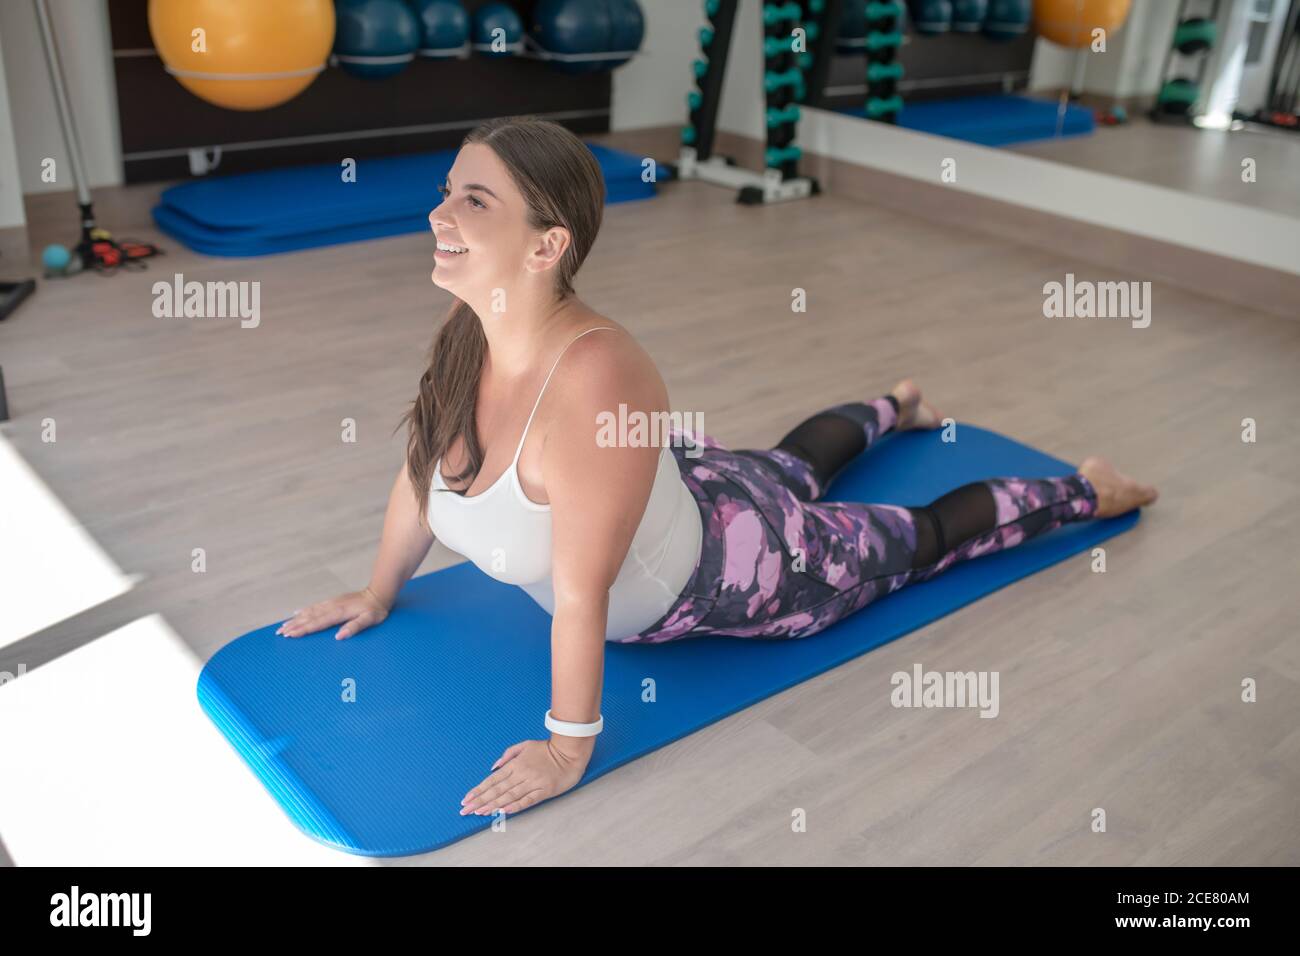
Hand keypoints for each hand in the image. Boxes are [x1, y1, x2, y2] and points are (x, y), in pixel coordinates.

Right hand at [276, 586, 390, 640]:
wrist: (378, 593)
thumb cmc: (375, 610)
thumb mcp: (369, 620)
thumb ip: (354, 627)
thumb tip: (339, 636)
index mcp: (339, 613)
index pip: (317, 623)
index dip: (303, 629)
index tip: (290, 635)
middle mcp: (332, 607)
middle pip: (309, 617)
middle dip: (294, 625)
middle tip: (280, 633)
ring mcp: (331, 603)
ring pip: (309, 612)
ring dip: (296, 619)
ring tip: (283, 626)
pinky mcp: (333, 602)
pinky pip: (315, 606)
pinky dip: (304, 611)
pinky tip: (297, 613)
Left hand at [460, 737, 592, 817]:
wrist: (570, 752)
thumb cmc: (547, 749)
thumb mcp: (525, 745)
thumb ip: (508, 755)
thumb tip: (493, 767)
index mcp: (516, 764)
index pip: (492, 779)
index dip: (478, 790)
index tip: (466, 799)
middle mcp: (522, 774)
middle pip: (497, 789)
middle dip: (480, 800)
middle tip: (466, 810)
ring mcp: (533, 783)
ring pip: (509, 796)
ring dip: (493, 805)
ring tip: (479, 812)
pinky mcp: (544, 791)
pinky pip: (527, 800)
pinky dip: (515, 806)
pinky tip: (503, 811)